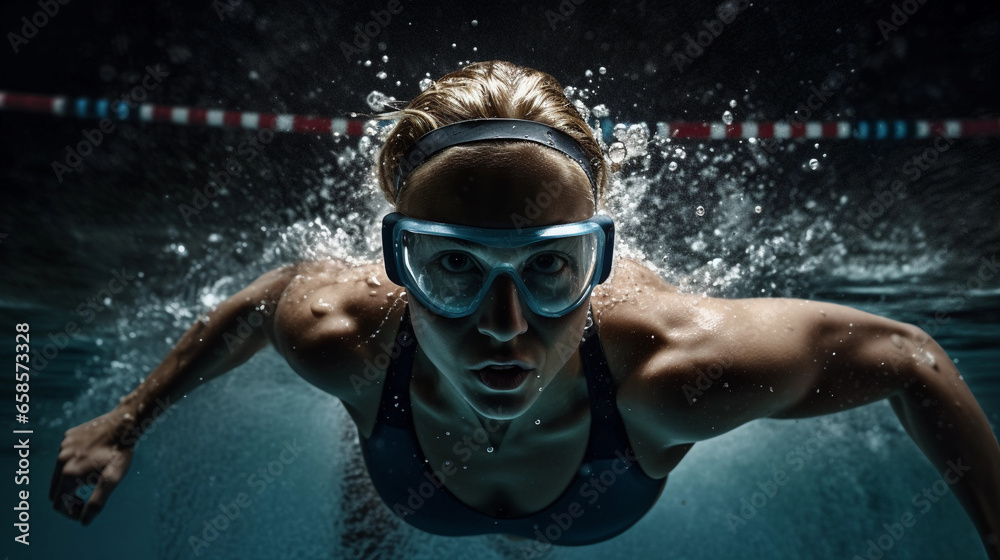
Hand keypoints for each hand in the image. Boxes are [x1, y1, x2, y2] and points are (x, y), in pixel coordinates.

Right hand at [50, 408, 135, 524]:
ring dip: (69, 481)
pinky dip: (73, 463)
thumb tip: (84, 521)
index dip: (70, 512)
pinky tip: (92, 459)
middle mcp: (61, 460)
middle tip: (84, 498)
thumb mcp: (112, 480)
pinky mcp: (67, 437)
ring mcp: (62, 447)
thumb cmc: (120, 453)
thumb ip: (97, 502)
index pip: (58, 504)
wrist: (123, 423)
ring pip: (58, 473)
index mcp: (69, 474)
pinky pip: (64, 456)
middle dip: (67, 499)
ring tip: (90, 478)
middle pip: (54, 491)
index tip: (84, 508)